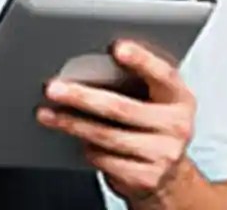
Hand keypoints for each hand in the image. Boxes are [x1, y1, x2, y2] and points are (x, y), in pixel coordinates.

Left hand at [37, 41, 195, 205]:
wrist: (167, 176)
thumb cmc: (151, 126)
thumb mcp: (154, 100)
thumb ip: (132, 81)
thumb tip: (85, 66)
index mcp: (179, 97)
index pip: (162, 74)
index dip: (141, 60)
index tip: (116, 47)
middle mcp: (177, 126)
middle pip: (121, 108)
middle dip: (82, 97)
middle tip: (53, 88)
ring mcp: (164, 154)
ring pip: (107, 136)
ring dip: (72, 124)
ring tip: (47, 114)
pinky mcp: (146, 178)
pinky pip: (105, 159)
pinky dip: (86, 148)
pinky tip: (75, 139)